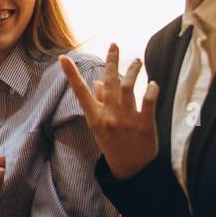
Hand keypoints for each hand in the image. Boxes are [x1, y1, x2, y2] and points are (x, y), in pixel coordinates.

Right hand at [59, 43, 158, 180]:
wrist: (130, 170)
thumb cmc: (113, 145)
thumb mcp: (99, 127)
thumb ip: (98, 103)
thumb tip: (100, 80)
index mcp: (94, 116)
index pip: (80, 91)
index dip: (71, 74)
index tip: (63, 58)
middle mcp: (109, 116)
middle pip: (109, 81)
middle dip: (111, 60)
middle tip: (114, 46)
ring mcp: (127, 120)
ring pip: (128, 87)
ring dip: (133, 70)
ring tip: (137, 61)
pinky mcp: (145, 125)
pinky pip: (148, 101)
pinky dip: (151, 89)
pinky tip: (152, 83)